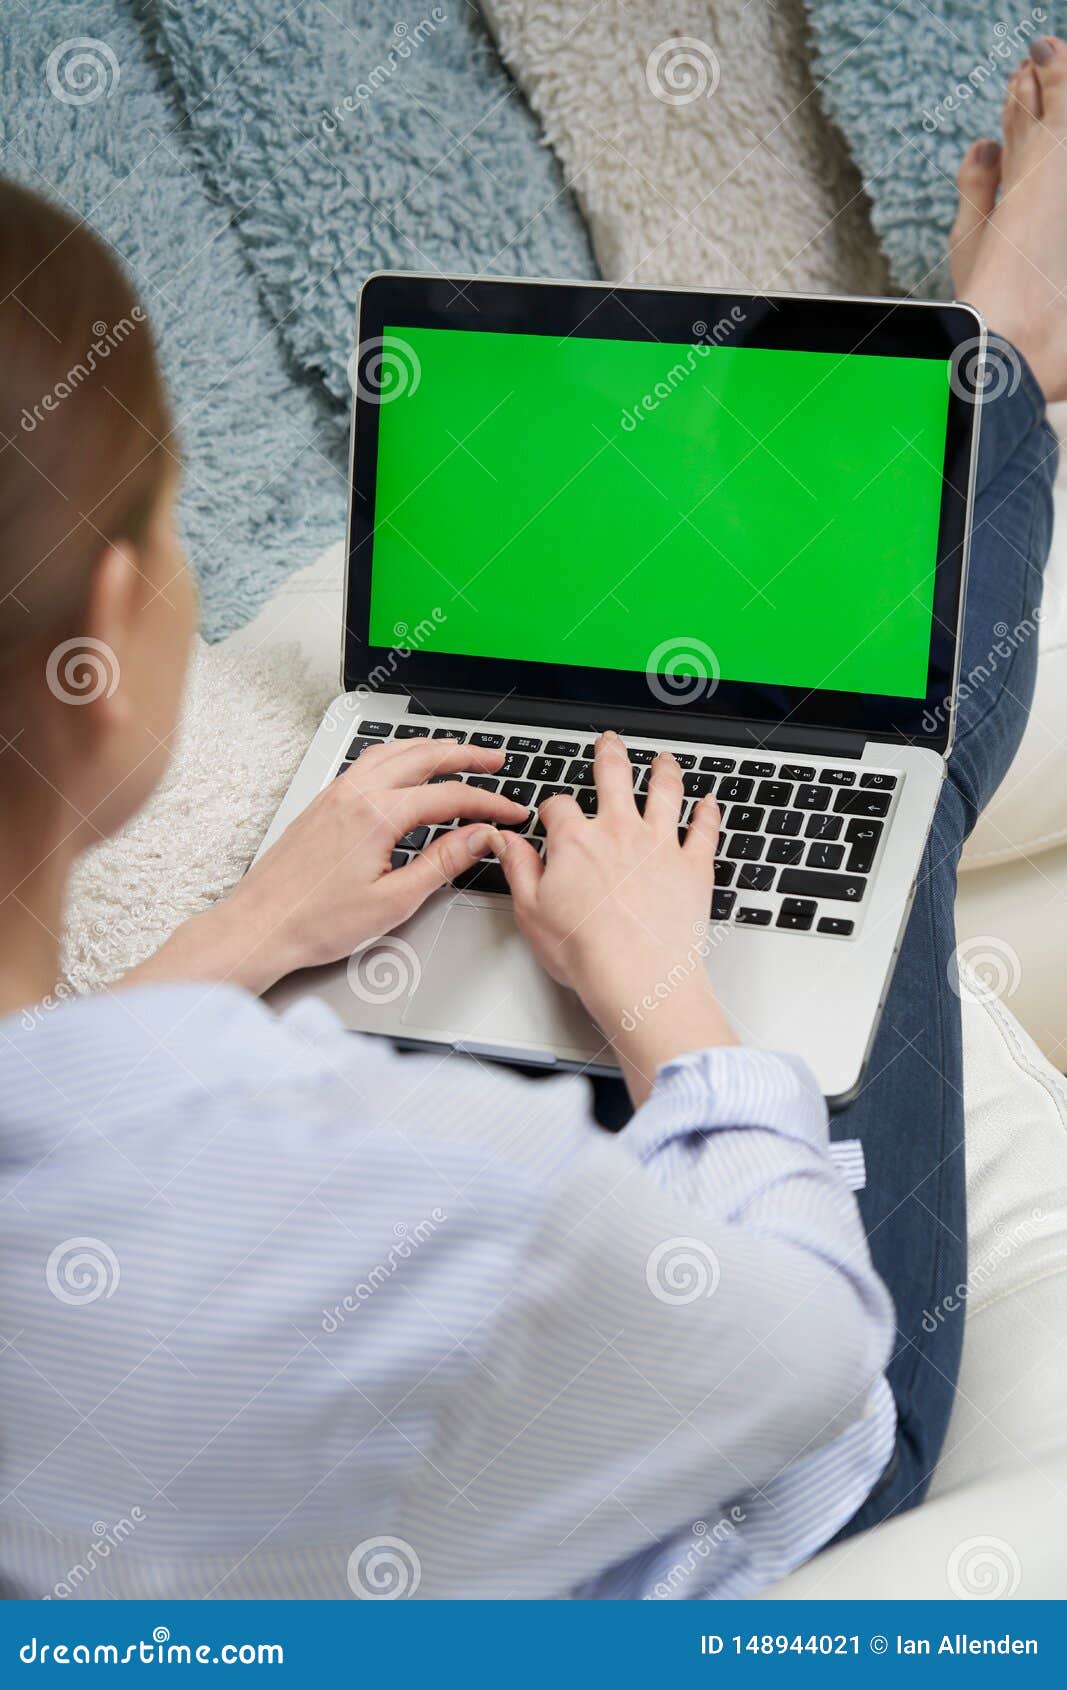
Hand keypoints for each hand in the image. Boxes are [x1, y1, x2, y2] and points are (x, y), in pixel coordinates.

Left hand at [130, 737, 528, 992]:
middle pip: (423, 757)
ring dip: (431, 748)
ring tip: (458, 753)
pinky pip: (368, 762)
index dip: (489, 803)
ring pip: (392, 751)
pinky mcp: (323, 802)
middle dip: (466, 755)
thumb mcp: (394, 901)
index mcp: (377, 815)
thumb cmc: (316, 922)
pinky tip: (406, 766)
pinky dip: (398, 755)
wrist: (261, 926)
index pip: (450, 797)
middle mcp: (355, 793)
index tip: (511, 813)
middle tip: (496, 758)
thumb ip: (442, 862)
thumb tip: (479, 837)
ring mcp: (336, 793)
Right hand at [490, 731, 735, 1102]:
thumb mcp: (531, 912)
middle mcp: (621, 832)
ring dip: (664, 771)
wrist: (640, 979)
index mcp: (577, 841)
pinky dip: (708, 813)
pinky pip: (704, 830)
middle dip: (610, 755)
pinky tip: (710, 803)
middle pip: (615, 777)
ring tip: (665, 761)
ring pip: (665, 792)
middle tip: (610, 743)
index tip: (553, 815)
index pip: (560, 806)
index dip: (553, 808)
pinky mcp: (694, 867)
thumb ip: (518, 869)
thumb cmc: (587, 953)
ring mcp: (661, 846)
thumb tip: (505, 841)